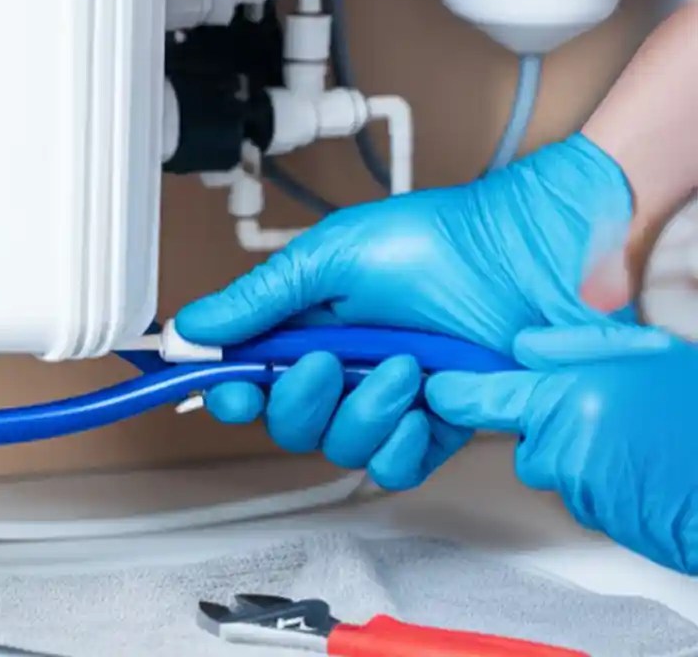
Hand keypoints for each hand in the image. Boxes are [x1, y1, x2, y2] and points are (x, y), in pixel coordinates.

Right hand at [175, 134, 633, 489]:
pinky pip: (395, 467)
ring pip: (338, 447)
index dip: (230, 394)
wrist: (522, 256)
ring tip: (405, 368)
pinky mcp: (434, 428)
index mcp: (305, 330)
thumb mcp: (328, 258)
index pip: (248, 379)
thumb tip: (188, 328)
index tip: (229, 391)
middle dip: (299, 402)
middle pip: (286, 424)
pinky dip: (401, 446)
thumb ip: (257, 300)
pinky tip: (423, 406)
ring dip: (362, 414)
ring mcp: (386, 402)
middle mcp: (340, 372)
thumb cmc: (433, 242)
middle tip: (328, 364)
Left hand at [426, 324, 697, 574]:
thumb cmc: (694, 414)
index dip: (459, 394)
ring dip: (576, 461)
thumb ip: (581, 346)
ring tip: (633, 449)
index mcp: (580, 379)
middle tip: (612, 425)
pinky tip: (637, 476)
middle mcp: (569, 422)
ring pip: (547, 463)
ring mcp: (578, 468)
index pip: (494, 391)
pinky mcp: (591, 506)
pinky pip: (574, 494)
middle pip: (523, 431)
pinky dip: (597, 489)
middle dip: (550, 428)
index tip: (435, 392)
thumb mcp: (649, 355)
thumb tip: (522, 347)